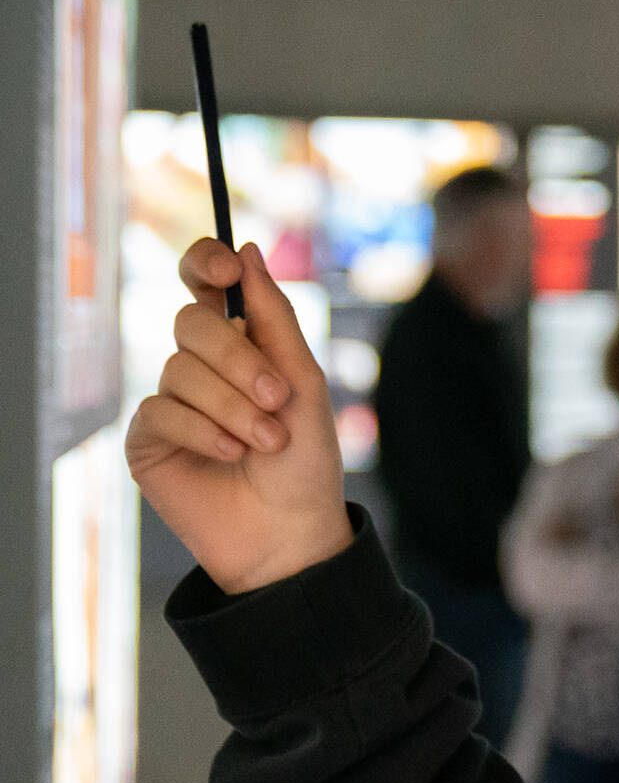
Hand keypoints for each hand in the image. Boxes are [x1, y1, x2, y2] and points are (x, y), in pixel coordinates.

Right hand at [126, 239, 353, 594]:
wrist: (293, 532)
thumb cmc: (307, 462)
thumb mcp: (304, 383)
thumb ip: (275, 317)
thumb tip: (247, 250)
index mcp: (240, 343)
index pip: (204, 282)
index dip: (205, 264)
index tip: (227, 272)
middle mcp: (200, 366)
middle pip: (192, 323)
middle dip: (239, 360)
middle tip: (278, 399)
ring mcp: (171, 401)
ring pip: (179, 369)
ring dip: (233, 406)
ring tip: (267, 442)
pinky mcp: (148, 439)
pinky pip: (160, 410)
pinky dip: (204, 430)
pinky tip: (230, 454)